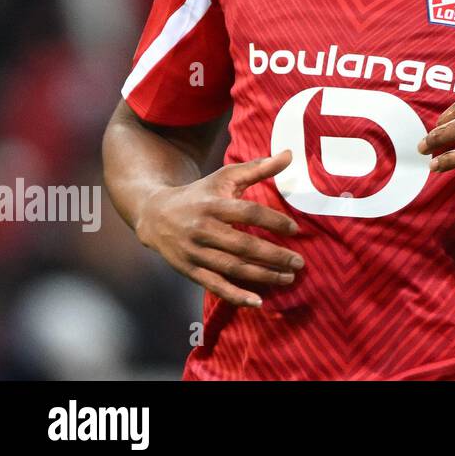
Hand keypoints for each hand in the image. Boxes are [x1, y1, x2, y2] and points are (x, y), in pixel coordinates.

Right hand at [135, 150, 304, 308]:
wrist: (154, 215)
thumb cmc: (200, 194)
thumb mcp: (225, 176)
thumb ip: (258, 168)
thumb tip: (289, 154)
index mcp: (214, 205)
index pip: (248, 213)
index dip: (273, 221)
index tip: (296, 229)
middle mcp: (203, 229)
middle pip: (243, 245)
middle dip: (274, 255)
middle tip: (299, 262)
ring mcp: (195, 252)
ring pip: (232, 267)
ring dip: (262, 276)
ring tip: (288, 278)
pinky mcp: (189, 270)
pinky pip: (215, 285)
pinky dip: (236, 295)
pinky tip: (259, 302)